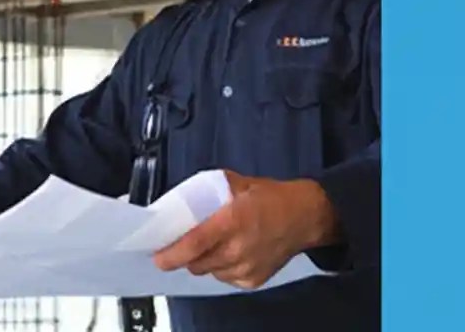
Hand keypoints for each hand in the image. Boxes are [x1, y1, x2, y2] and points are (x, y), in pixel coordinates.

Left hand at [153, 170, 339, 289]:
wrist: (307, 216)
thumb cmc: (274, 198)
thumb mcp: (241, 184)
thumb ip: (212, 191)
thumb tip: (185, 199)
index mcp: (233, 221)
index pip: (193, 245)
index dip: (171, 254)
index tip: (157, 255)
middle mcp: (238, 248)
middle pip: (196, 263)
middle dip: (186, 255)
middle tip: (189, 242)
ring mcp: (246, 268)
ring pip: (209, 272)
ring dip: (205, 260)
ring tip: (218, 243)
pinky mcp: (253, 280)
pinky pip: (225, 278)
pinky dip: (223, 267)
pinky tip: (234, 251)